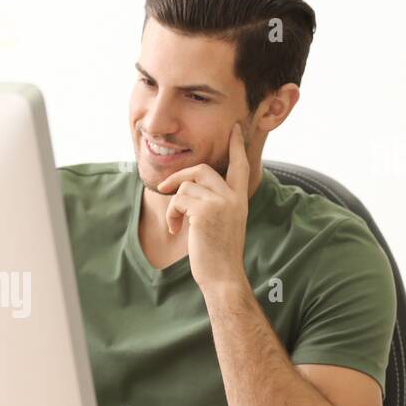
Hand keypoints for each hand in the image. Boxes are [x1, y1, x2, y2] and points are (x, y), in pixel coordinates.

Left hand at [155, 122, 250, 289]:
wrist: (223, 276)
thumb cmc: (218, 254)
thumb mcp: (223, 222)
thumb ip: (217, 202)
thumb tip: (191, 187)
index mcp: (240, 199)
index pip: (241, 165)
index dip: (237, 146)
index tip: (235, 129)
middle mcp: (233, 197)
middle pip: (201, 169)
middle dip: (179, 176)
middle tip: (164, 188)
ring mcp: (220, 202)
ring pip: (186, 187)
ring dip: (174, 206)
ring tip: (176, 224)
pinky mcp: (205, 210)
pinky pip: (178, 200)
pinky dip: (171, 214)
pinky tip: (175, 229)